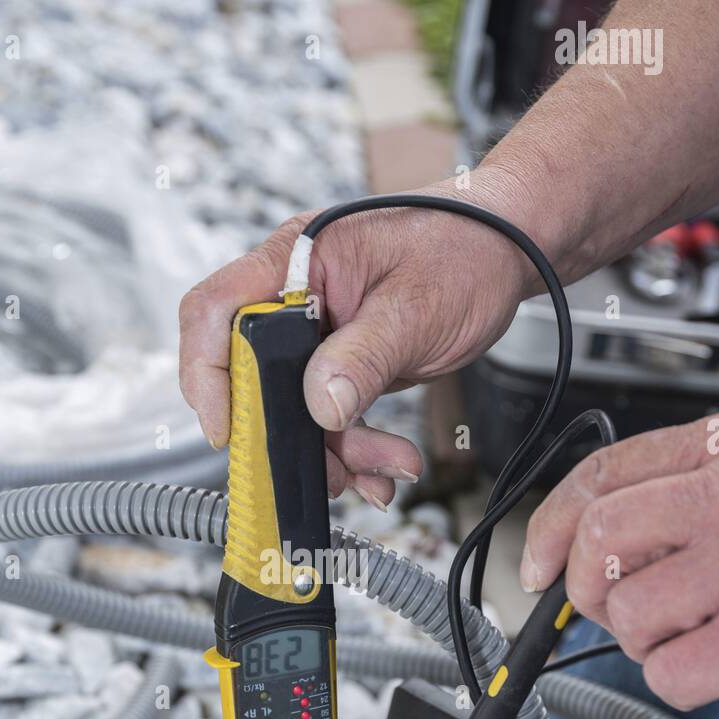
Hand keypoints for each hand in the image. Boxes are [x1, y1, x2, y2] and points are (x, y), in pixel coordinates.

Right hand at [179, 171, 533, 507]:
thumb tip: (321, 408)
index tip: (226, 429)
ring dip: (336, 453)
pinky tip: (384, 469)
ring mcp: (316, 333)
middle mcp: (294, 297)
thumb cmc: (467, 246)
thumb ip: (362, 358)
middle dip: (287, 435)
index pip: (214, 312)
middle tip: (326, 471)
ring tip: (386, 470)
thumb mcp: (415, 307)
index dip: (206, 374)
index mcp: (295, 261)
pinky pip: (328, 417)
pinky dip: (354, 450)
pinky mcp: (341, 363)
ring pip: (295, 410)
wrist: (512, 249)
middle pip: (251, 377)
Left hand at [521, 413, 718, 709]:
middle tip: (630, 605)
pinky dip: (681, 678)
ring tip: (697, 628)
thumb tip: (580, 548)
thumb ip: (682, 486)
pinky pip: (671, 673)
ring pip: (629, 613)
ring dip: (647, 638)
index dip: (550, 528)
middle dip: (595, 589)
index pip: (601, 478)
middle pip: (597, 544)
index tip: (536, 566)